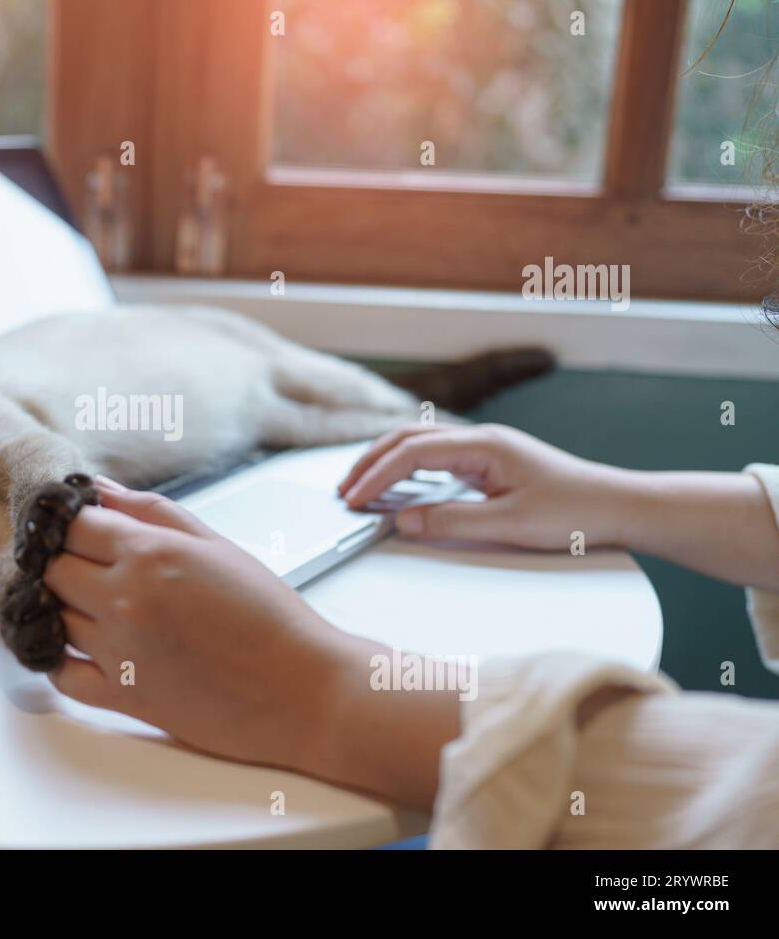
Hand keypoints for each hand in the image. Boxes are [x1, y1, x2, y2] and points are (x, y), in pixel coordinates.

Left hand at [44, 477, 358, 776]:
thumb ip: (150, 511)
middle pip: (50, 570)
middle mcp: (124, 600)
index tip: (79, 528)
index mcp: (150, 555)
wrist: (302, 690)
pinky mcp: (122, 698)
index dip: (68, 523)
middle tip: (88, 567)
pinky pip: (60, 674)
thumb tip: (97, 488)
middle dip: (63, 563)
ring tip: (97, 605)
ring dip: (63, 608)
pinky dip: (59, 659)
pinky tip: (82, 646)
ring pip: (50, 618)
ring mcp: (119, 652)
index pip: (70, 525)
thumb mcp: (215, 544)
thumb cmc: (269, 615)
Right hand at [338, 423, 631, 549]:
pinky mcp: (489, 463)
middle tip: (343, 491)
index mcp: (483, 445)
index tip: (353, 499)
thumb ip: (451, 521)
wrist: (619, 506)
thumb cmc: (575, 511)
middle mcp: (481, 439)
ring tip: (359, 487)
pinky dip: (406, 469)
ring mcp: (485, 449)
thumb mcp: (509, 525)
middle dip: (370, 463)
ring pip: (419, 444)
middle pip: (407, 439)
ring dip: (385, 463)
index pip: (412, 452)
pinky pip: (436, 458)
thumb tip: (403, 520)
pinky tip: (397, 487)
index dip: (377, 476)